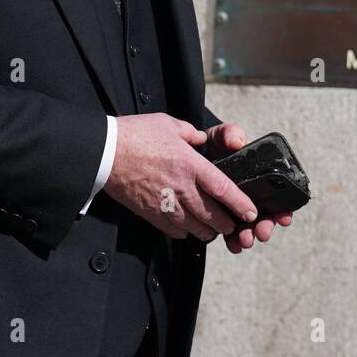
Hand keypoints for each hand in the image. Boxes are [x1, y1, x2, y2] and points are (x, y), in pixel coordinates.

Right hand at [102, 113, 258, 242]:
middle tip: (233, 224)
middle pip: (213, 216)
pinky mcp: (151, 213)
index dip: (241, 204)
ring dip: (208, 231)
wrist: (105, 153)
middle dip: (228, 224)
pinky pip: (175, 231)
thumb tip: (200, 138)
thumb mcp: (168, 124)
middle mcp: (181, 187)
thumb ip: (190, 133)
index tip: (251, 212)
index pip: (224, 189)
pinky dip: (185, 232)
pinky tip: (187, 228)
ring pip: (196, 228)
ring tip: (213, 229)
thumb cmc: (135, 134)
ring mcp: (166, 203)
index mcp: (190, 164)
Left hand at [202, 122, 295, 253]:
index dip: (283, 210)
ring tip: (244, 241)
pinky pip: (230, 234)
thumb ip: (230, 134)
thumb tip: (237, 141)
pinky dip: (233, 241)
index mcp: (259, 180)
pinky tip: (233, 245)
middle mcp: (252, 197)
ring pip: (249, 229)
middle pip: (265, 218)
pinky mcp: (222, 218)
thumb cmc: (213, 145)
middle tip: (261, 232)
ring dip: (249, 237)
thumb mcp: (221, 136)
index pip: (278, 198)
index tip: (284, 218)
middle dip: (265, 228)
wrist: (191, 155)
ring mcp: (237, 210)